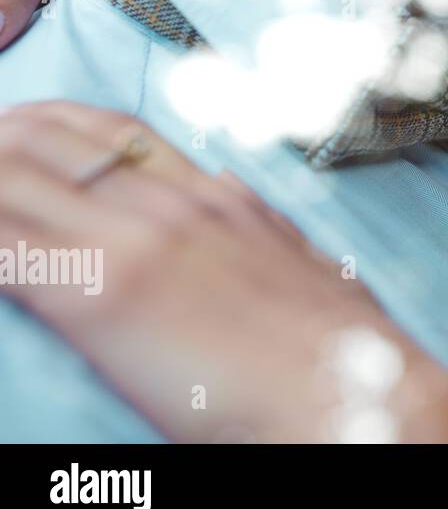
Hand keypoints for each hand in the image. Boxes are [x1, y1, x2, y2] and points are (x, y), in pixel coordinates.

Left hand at [0, 101, 447, 442]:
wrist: (352, 385)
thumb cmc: (338, 343)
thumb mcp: (299, 263)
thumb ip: (256, 229)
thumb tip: (230, 205)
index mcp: (218, 196)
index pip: (116, 131)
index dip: (55, 123)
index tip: (23, 129)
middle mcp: (172, 202)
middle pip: (51, 140)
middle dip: (0, 141)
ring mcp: (136, 240)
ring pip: (13, 178)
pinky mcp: (102, 293)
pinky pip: (7, 248)